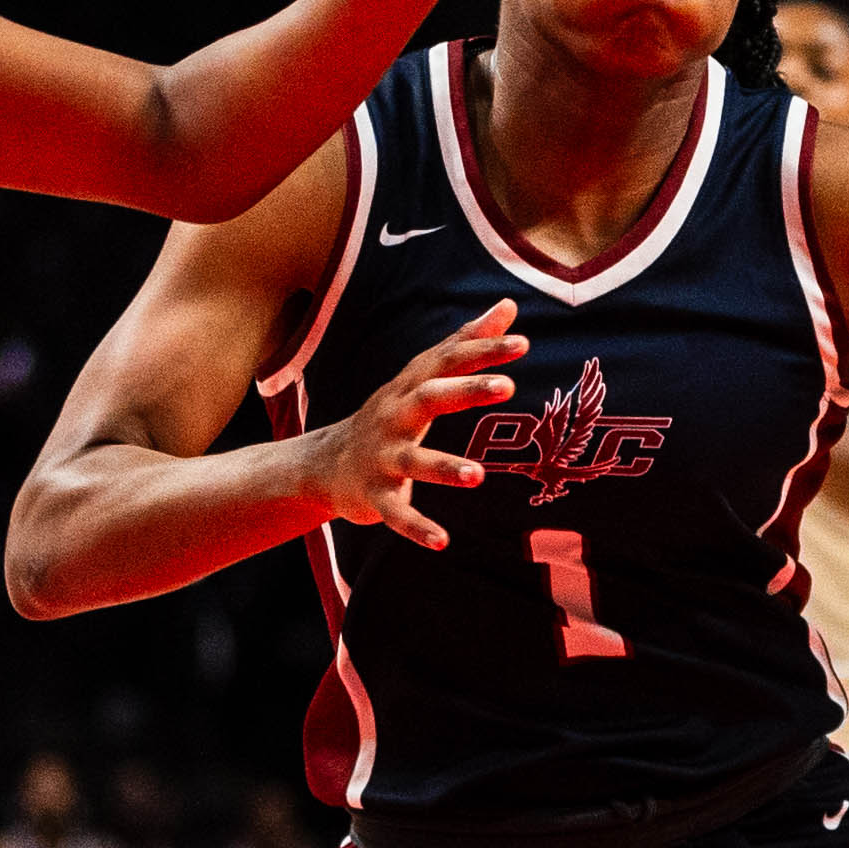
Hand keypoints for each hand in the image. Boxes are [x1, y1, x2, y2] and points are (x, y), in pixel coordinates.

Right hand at [305, 300, 529, 547]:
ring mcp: (383, 457)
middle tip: (508, 386)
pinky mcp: (376, 496)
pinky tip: (442, 542)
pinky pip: (396, 513)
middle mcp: (395, 417)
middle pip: (430, 398)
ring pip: (414, 460)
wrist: (325, 464)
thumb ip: (465, 342)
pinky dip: (416, 528)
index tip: (522, 343)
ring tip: (478, 476)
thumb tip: (508, 306)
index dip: (484, 351)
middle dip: (466, 391)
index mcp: (411, 387)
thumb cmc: (389, 415)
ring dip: (444, 467)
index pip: (449, 361)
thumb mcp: (421, 377)